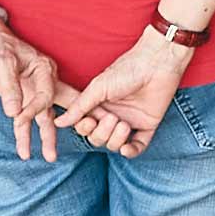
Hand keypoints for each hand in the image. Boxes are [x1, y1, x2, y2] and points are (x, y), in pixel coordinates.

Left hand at [0, 15, 65, 160]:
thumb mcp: (1, 63)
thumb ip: (10, 88)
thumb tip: (14, 113)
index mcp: (44, 68)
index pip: (45, 95)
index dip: (33, 110)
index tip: (19, 120)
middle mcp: (44, 81)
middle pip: (57, 107)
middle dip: (62, 129)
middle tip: (65, 147)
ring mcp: (33, 91)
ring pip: (44, 117)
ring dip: (46, 137)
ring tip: (49, 157)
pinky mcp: (21, 98)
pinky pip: (25, 119)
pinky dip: (24, 134)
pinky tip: (25, 150)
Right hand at [59, 27, 192, 157]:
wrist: (157, 63)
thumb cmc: (126, 70)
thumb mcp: (98, 88)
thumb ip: (79, 106)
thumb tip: (57, 122)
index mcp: (98, 106)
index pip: (85, 127)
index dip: (85, 128)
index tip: (89, 120)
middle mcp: (112, 115)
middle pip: (98, 138)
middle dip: (102, 133)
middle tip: (111, 118)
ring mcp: (130, 121)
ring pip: (115, 144)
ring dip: (116, 139)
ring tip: (123, 124)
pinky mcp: (147, 125)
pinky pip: (138, 146)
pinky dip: (132, 151)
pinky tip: (127, 148)